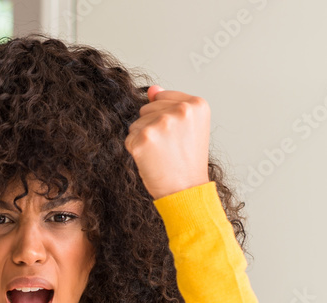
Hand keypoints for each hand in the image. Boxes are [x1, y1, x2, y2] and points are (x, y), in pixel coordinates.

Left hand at [125, 84, 210, 199]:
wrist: (186, 190)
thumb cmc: (187, 162)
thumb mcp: (188, 127)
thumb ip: (170, 103)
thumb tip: (151, 88)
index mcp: (196, 104)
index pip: (161, 97)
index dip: (165, 118)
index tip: (177, 136)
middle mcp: (181, 110)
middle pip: (146, 108)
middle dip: (153, 127)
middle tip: (169, 148)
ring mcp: (161, 123)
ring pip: (136, 123)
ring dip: (144, 139)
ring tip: (161, 154)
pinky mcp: (144, 139)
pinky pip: (129, 139)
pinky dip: (136, 151)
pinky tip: (152, 161)